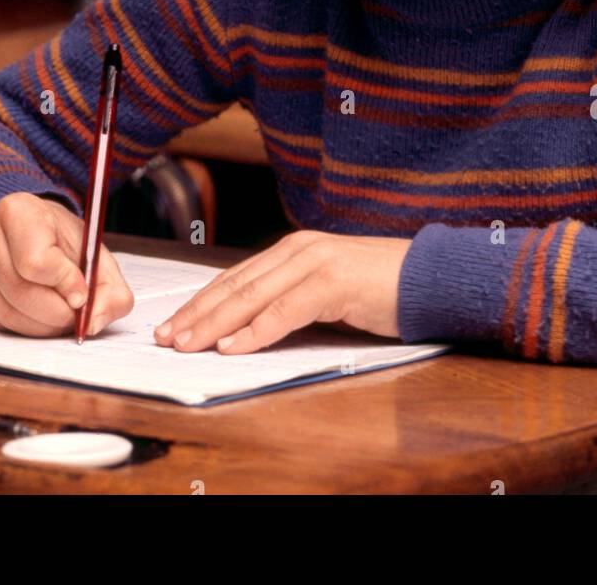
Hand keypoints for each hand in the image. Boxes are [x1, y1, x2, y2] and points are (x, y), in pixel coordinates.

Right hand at [0, 193, 133, 337]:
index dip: (65, 285)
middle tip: (73, 316)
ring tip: (58, 316)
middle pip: (19, 291)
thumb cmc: (62, 241)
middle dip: (54, 313)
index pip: (36, 262)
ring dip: (39, 326)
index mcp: (17, 210)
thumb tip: (93, 321)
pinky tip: (36, 314)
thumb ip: (111, 289)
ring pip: (4, 311)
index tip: (81, 294)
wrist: (31, 230)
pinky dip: (19, 327)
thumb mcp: (95, 255)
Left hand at [153, 230, 412, 353]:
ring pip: (253, 296)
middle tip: (168, 338)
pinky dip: (256, 330)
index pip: (235, 277)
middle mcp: (300, 249)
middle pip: (236, 285)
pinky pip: (286, 310)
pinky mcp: (334, 281)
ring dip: (216, 323)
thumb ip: (291, 298)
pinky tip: (234, 346)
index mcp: (294, 249)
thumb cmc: (380, 289)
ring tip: (189, 344)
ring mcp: (316, 262)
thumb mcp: (325, 291)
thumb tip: (247, 327)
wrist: (429, 278)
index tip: (173, 324)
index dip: (201, 302)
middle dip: (197, 313)